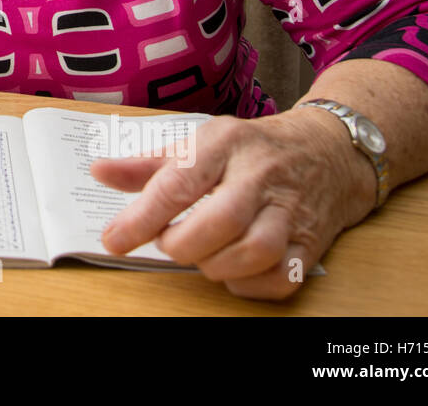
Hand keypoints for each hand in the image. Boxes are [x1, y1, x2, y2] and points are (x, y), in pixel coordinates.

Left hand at [89, 110, 377, 298]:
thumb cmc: (249, 149)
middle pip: (222, 220)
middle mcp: (260, 174)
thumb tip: (99, 172)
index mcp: (225, 143)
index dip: (142, 217)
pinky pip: (283, 276)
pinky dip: (250, 284)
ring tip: (200, 255)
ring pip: (257, 250)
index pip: (180, 182)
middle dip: (183, 243)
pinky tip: (232, 271)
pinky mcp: (311, 240)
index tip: (114, 240)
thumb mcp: (198, 143)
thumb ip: (147, 164)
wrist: (327, 151)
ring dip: (216, 265)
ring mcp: (290, 208)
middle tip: (167, 243)